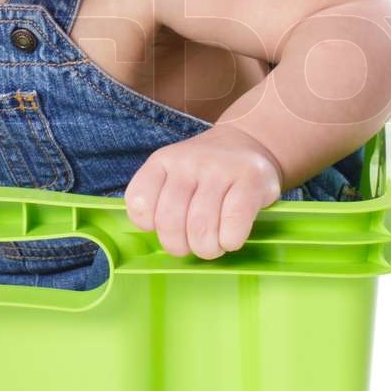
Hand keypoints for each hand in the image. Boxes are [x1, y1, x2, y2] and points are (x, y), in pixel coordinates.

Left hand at [123, 123, 284, 258]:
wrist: (248, 142)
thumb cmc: (206, 172)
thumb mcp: (173, 174)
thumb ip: (159, 201)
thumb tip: (162, 240)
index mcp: (162, 161)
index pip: (138, 202)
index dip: (149, 225)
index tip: (165, 227)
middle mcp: (188, 161)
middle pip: (169, 221)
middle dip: (179, 247)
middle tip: (193, 246)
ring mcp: (220, 168)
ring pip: (201, 227)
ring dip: (207, 248)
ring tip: (213, 245)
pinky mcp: (251, 179)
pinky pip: (233, 224)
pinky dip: (230, 241)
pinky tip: (231, 238)